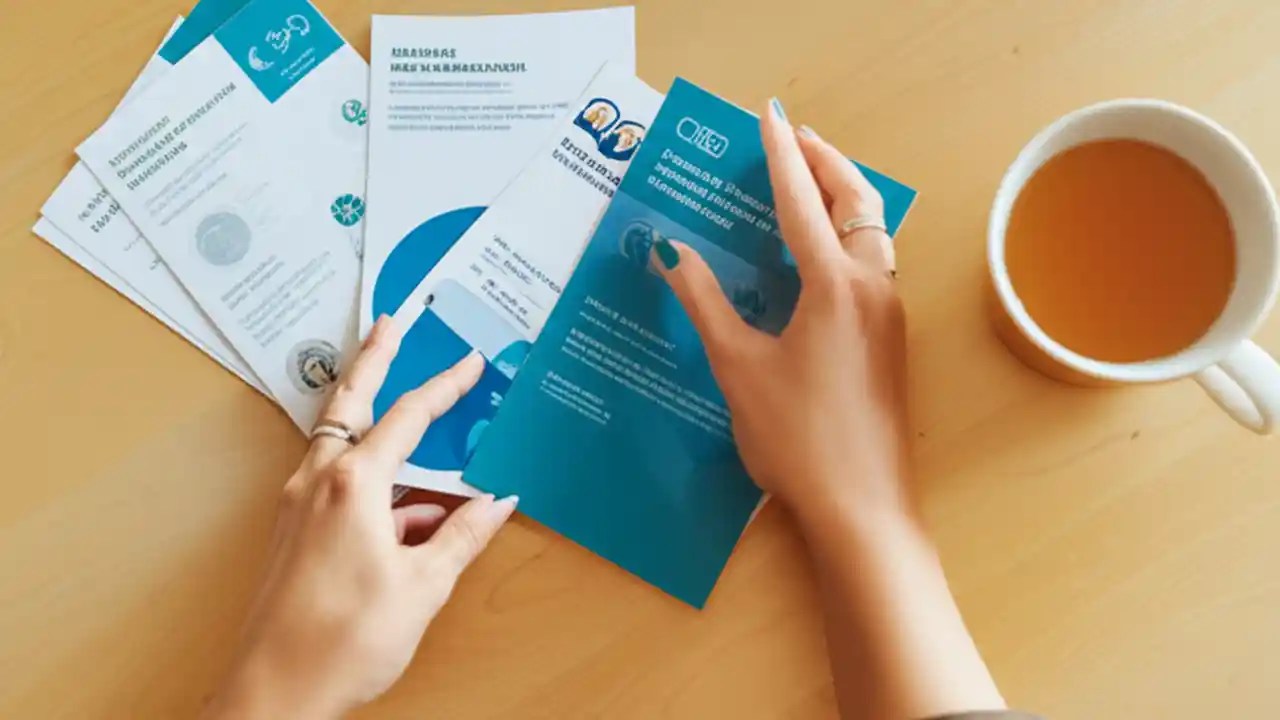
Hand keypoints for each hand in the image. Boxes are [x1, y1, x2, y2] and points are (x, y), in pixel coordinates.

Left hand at [203, 317, 518, 719]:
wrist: (273, 696)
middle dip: (375, 359)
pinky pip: (336, 485)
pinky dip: (371, 480)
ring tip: (411, 423)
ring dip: (372, 421)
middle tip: (391, 324)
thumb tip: (497, 503)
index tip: (468, 363)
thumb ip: (462, 536)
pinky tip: (409, 512)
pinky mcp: (295, 533)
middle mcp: (318, 483)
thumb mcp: (422, 586)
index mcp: (353, 485)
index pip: (407, 417)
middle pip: (351, 403)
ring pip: (340, 442)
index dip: (444, 386)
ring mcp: (300, 507)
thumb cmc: (340, 643)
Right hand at [652, 98, 909, 523]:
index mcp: (833, 286)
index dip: (780, 155)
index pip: (801, 201)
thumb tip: (673, 253)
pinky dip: (848, 237)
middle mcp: (871, 287)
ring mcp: (889, 314)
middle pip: (856, 202)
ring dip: (842, 198)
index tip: (768, 116)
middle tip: (793, 139)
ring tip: (806, 183)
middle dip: (826, 162)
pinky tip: (817, 255)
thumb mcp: (737, 367)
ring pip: (874, 232)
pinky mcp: (891, 340)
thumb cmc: (795, 438)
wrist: (862, 505)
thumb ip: (706, 303)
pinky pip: (873, 265)